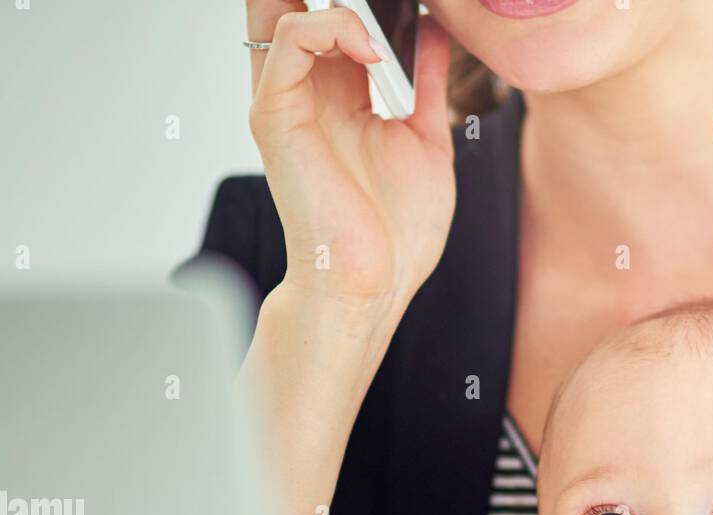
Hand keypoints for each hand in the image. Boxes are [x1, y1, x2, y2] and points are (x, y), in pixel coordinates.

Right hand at [246, 1, 455, 315]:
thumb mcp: (427, 140)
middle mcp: (306, 89)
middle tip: (379, 2)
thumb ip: (428, 79)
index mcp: (338, 91)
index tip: (407, 5)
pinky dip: (333, 27)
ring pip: (280, 4)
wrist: (372, 287)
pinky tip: (373, 53)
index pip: (330, 10)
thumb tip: (437, 27)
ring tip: (379, 30)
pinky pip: (291, 38)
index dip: (359, 3)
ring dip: (339, 4)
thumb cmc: (395, 237)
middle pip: (292, 2)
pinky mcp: (275, 116)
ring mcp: (286, 99)